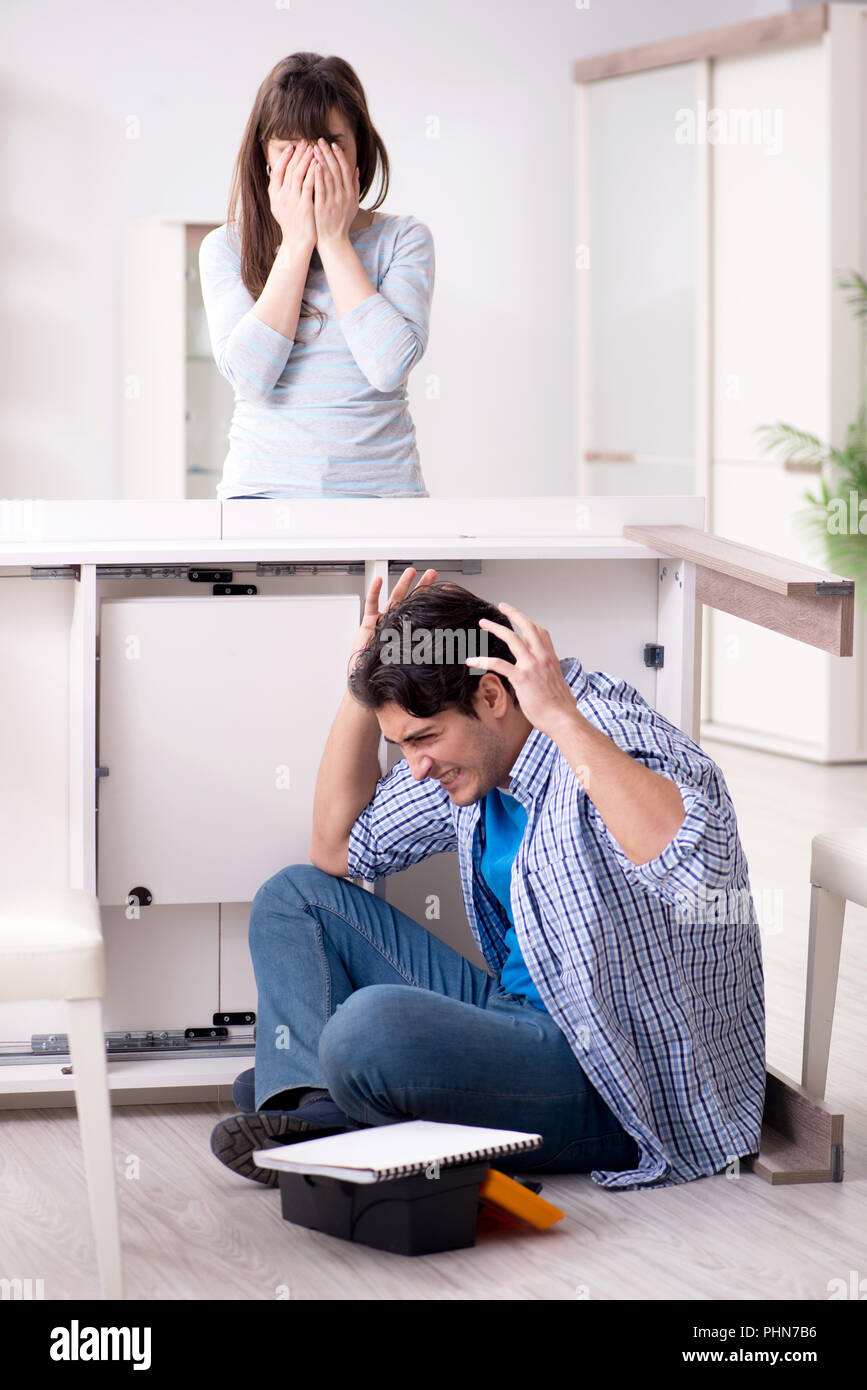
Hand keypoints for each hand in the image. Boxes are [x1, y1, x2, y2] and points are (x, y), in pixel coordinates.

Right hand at [269, 141, 316, 248]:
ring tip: (313, 148)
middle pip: (289, 169)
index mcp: (274, 195)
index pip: (278, 170)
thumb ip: (280, 190)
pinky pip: (309, 185)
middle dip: (298, 154)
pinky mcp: (304, 206)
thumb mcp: (280, 206)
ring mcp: (292, 201)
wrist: (297, 242)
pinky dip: (313, 173)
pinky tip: (319, 164)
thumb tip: (279, 173)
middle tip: (306, 142)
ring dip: (306, 159)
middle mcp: (281, 196)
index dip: (285, 157)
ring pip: (299, 174)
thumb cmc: (291, 223)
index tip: (292, 146)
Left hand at [311, 137, 360, 245]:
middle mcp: (343, 195)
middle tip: (319, 140)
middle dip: (327, 153)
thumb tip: (355, 169)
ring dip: (321, 160)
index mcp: (350, 193)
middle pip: (335, 169)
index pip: (345, 169)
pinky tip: (314, 165)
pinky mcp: (323, 207)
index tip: (333, 144)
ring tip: (314, 148)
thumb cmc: (341, 223)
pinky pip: (321, 188)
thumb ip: (355, 186)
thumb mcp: (353, 205)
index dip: (339, 155)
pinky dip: (318, 176)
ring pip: (328, 176)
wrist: (334, 241)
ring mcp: (333, 201)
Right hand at [348, 566, 437, 675]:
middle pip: (411, 601)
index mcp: (410, 634)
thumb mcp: (415, 665)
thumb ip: (429, 658)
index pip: (424, 613)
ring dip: (401, 583)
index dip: (434, 603)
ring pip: (394, 598)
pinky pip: (371, 604)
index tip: (445, 592)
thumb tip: (452, 654)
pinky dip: (374, 591)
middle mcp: (398, 626)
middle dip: (421, 586)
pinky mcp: (368, 623)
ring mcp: (383, 623)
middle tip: (431, 574)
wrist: (368, 684)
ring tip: (410, 571)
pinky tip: (379, 580)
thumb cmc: (389, 678)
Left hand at [464, 603, 577, 737]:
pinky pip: (498, 664)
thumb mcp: (560, 685)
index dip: (529, 622)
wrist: (563, 718)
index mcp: (551, 659)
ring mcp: (531, 666)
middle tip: (503, 606)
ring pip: (512, 638)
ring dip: (496, 628)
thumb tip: (553, 681)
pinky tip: (471, 660)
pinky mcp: (521, 678)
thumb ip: (553, 678)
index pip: (541, 632)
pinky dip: (482, 660)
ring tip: (484, 623)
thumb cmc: (562, 707)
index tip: (521, 617)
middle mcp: (542, 658)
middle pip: (528, 627)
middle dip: (514, 613)